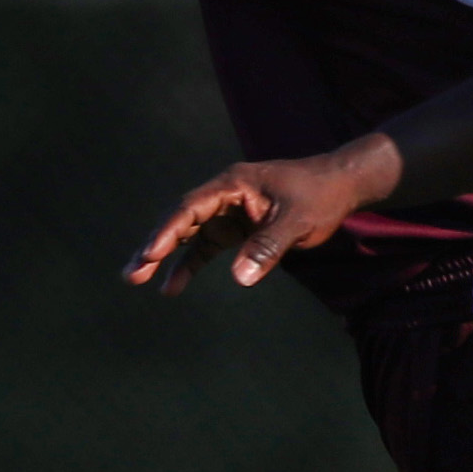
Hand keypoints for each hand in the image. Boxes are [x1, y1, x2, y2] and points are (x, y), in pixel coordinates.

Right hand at [125, 140, 397, 293]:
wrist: (341, 186)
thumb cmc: (320, 195)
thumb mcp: (298, 220)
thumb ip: (268, 247)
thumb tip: (240, 278)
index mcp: (233, 184)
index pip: (192, 207)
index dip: (170, 231)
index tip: (152, 253)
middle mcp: (224, 196)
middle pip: (181, 220)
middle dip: (155, 246)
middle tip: (131, 272)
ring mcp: (228, 212)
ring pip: (189, 235)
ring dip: (165, 257)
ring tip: (138, 278)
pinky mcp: (237, 228)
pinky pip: (206, 247)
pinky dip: (190, 265)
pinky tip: (172, 287)